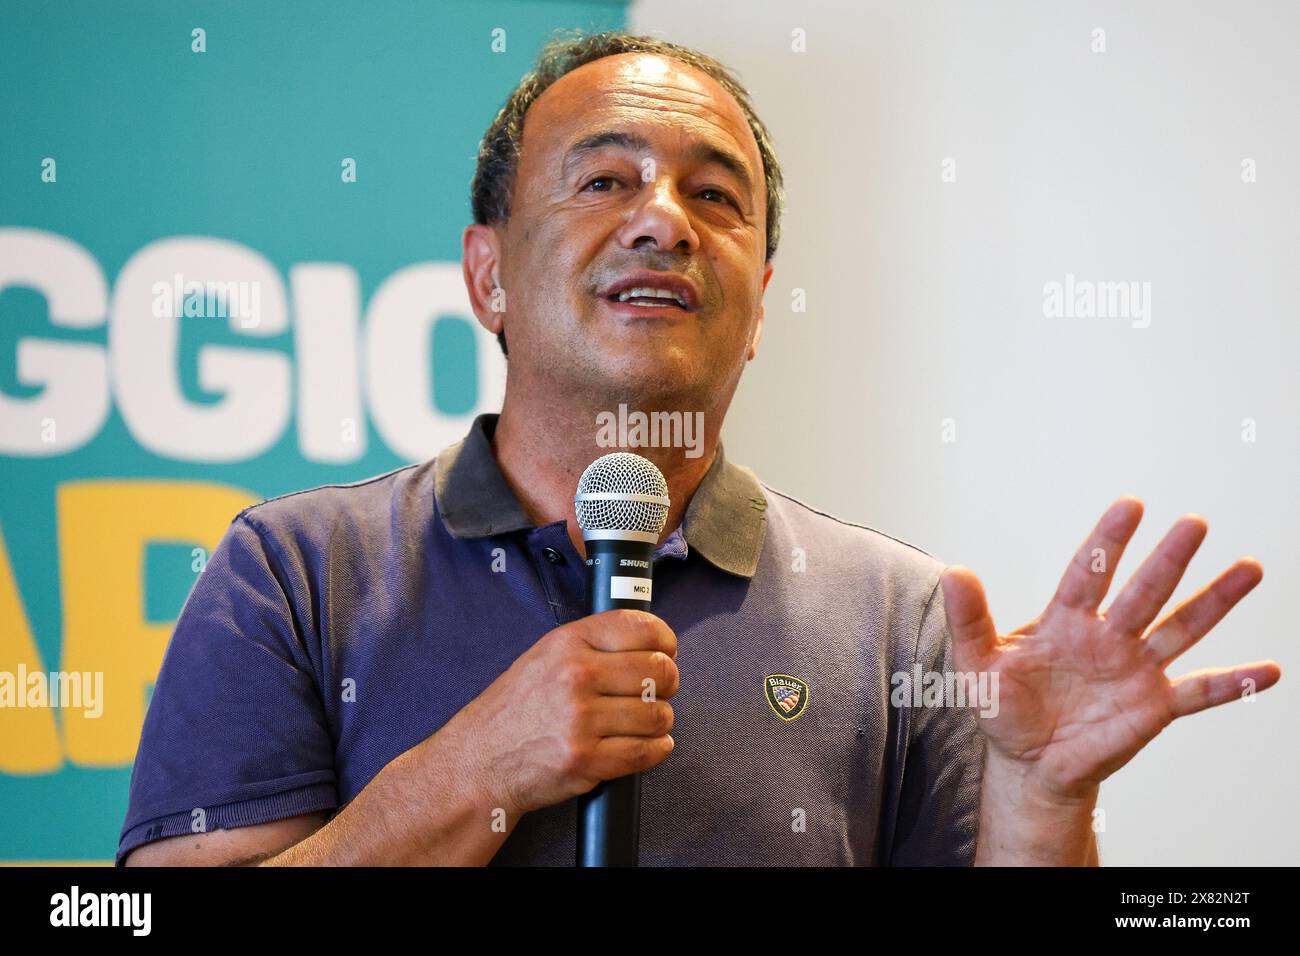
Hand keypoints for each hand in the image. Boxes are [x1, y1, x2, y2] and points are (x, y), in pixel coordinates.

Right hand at [456, 609, 678, 817]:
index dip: (665, 640)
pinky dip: (656, 749)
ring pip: (658, 714)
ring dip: (659, 721)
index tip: (666, 651)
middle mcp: (576, 676)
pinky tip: (646, 744)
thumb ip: (593, 644)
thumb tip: (652, 643)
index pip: (641, 628)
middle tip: (657, 691)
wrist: (480, 761)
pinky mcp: (586, 760)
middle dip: (667, 683)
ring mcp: (581, 720)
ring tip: (642, 722)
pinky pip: (647, 751)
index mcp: (568, 643)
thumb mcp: (546, 656)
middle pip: (659, 671)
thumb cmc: (517, 708)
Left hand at [940, 497, 1279, 802]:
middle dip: (1169, 558)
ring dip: (1215, 601)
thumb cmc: (1004, 708)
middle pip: (1144, 591)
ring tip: (1250, 569)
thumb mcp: (976, 666)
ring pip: (1181, 628)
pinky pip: (1201, 692)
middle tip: (1195, 523)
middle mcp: (1108, 636)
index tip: (1131, 505)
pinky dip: (1234, 684)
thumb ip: (969, 620)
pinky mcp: (1155, 706)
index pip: (1088, 572)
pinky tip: (1269, 671)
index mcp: (1065, 620)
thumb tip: (954, 571)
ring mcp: (1135, 669)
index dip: (1108, 542)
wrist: (1028, 763)